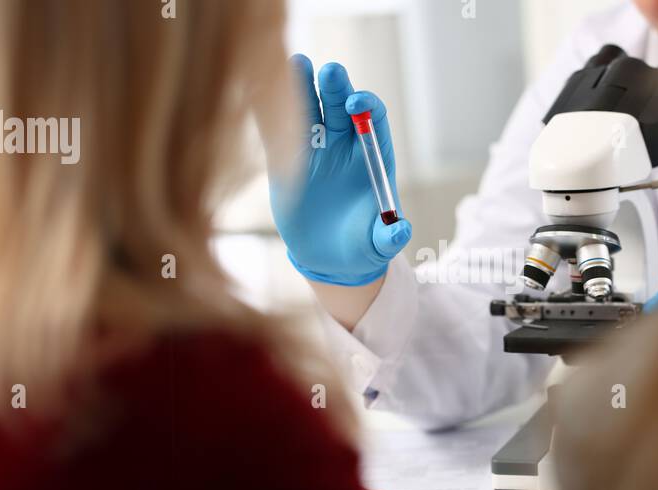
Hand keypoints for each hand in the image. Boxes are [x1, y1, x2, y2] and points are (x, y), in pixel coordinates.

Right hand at [270, 55, 411, 286]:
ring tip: (294, 63)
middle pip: (340, 104)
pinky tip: (257, 87)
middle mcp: (344, 143)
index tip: (356, 106)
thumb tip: (400, 232)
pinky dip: (268, 110)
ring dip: (301, 86)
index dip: (366, 107)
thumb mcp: (377, 245)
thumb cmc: (362, 247)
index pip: (373, 118)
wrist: (328, 258)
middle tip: (329, 72)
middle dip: (336, 87)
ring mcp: (313, 147)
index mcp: (372, 155)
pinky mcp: (285, 157)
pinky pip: (276, 129)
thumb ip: (388, 237)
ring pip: (307, 108)